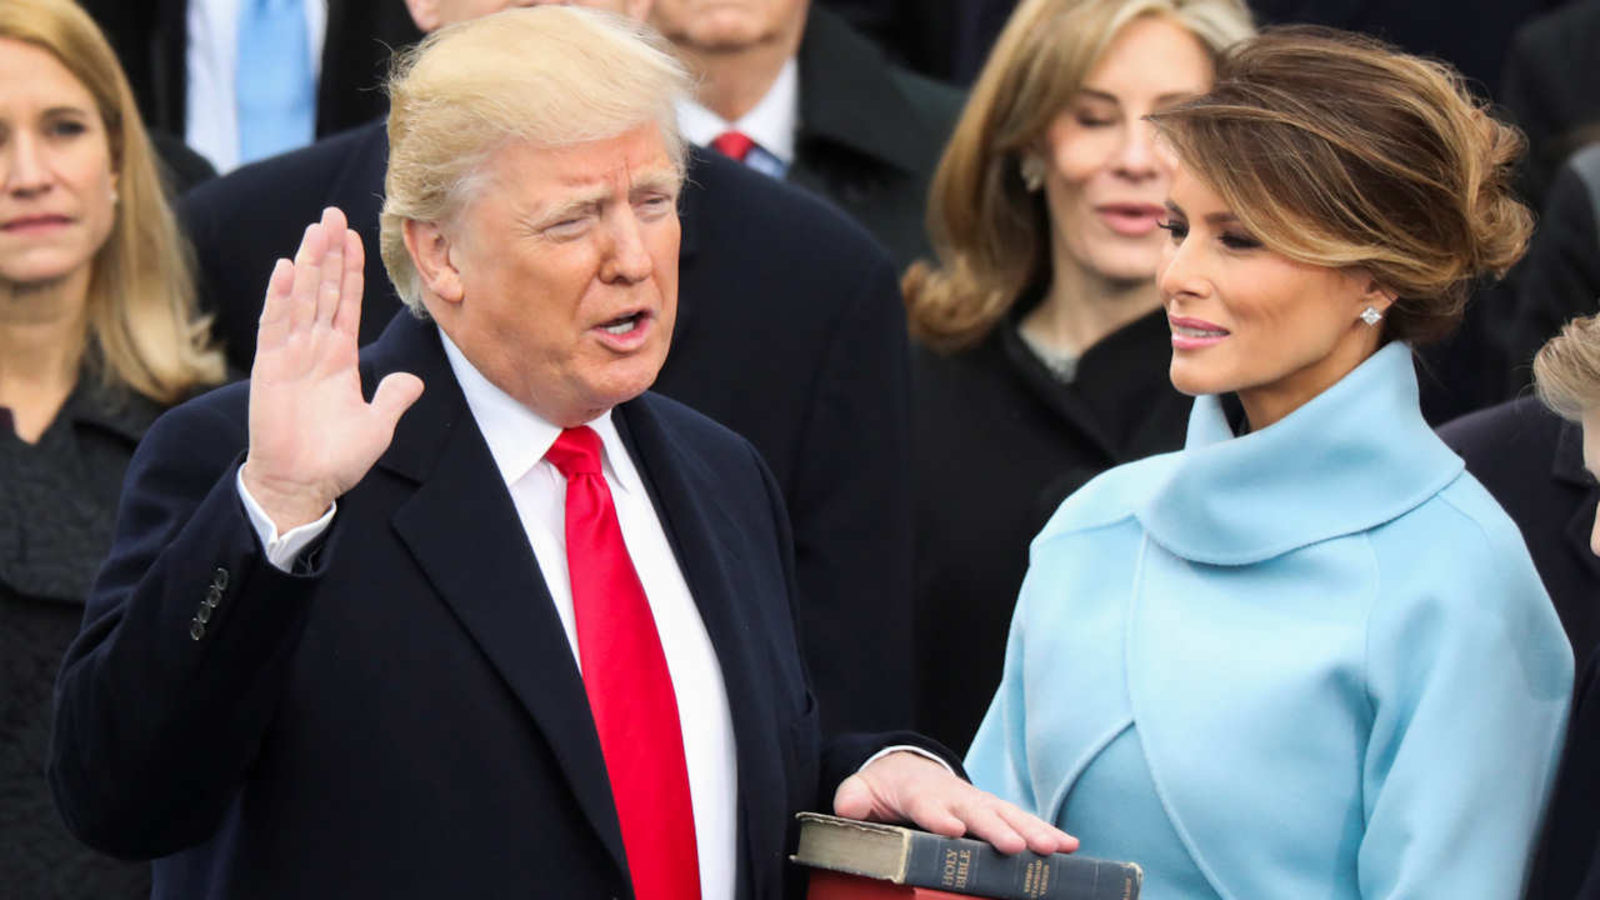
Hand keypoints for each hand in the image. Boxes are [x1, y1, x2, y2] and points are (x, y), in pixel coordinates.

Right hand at [242, 207, 423, 531]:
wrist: (302, 486)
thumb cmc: (335, 459)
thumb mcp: (377, 425)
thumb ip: (393, 398)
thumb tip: (414, 381)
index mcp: (339, 357)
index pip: (346, 302)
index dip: (349, 269)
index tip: (353, 235)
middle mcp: (314, 349)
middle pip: (323, 289)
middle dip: (329, 252)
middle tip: (333, 213)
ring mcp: (291, 355)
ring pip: (302, 298)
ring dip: (308, 263)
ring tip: (316, 228)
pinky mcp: (271, 369)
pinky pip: (276, 327)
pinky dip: (280, 298)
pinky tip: (285, 269)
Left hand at [834, 751, 1077, 855]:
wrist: (907, 769)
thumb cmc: (885, 787)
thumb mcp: (862, 790)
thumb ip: (854, 798)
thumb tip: (846, 807)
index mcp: (920, 793)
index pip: (928, 805)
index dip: (939, 816)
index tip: (953, 829)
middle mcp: (955, 796)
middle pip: (977, 812)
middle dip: (996, 828)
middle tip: (1014, 847)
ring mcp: (979, 803)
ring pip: (1008, 816)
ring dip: (1032, 831)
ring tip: (1056, 848)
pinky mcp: (995, 812)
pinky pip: (1022, 821)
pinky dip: (1046, 831)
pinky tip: (1070, 846)